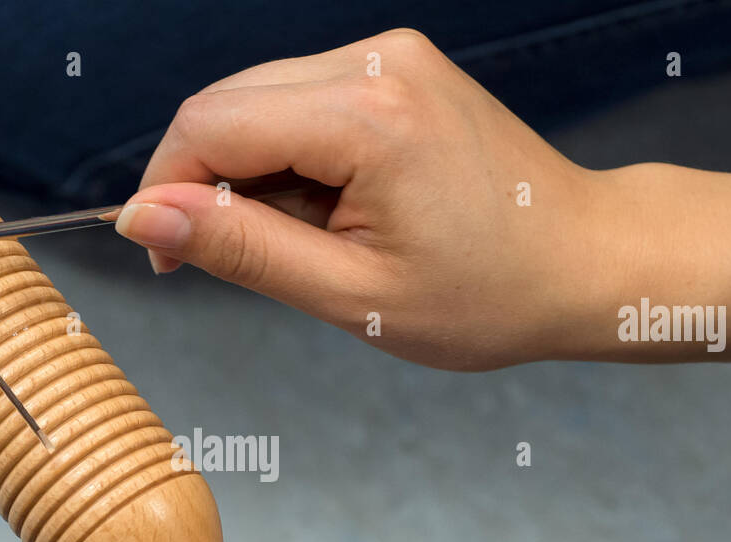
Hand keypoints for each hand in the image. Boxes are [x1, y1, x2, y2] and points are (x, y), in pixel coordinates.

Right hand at [116, 28, 730, 383]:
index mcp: (368, 117)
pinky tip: (326, 208)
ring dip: (249, 173)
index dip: (167, 191)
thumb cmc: (486, 296)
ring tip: (302, 240)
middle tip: (226, 260)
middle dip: (203, 183)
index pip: (209, 125)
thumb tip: (148, 215)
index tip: (168, 257)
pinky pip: (301, 101)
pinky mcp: (398, 67)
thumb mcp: (352, 297)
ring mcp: (390, 56)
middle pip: (226, 103)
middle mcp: (376, 62)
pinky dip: (288, 157)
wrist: (583, 260)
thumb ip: (243, 249)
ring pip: (258, 100)